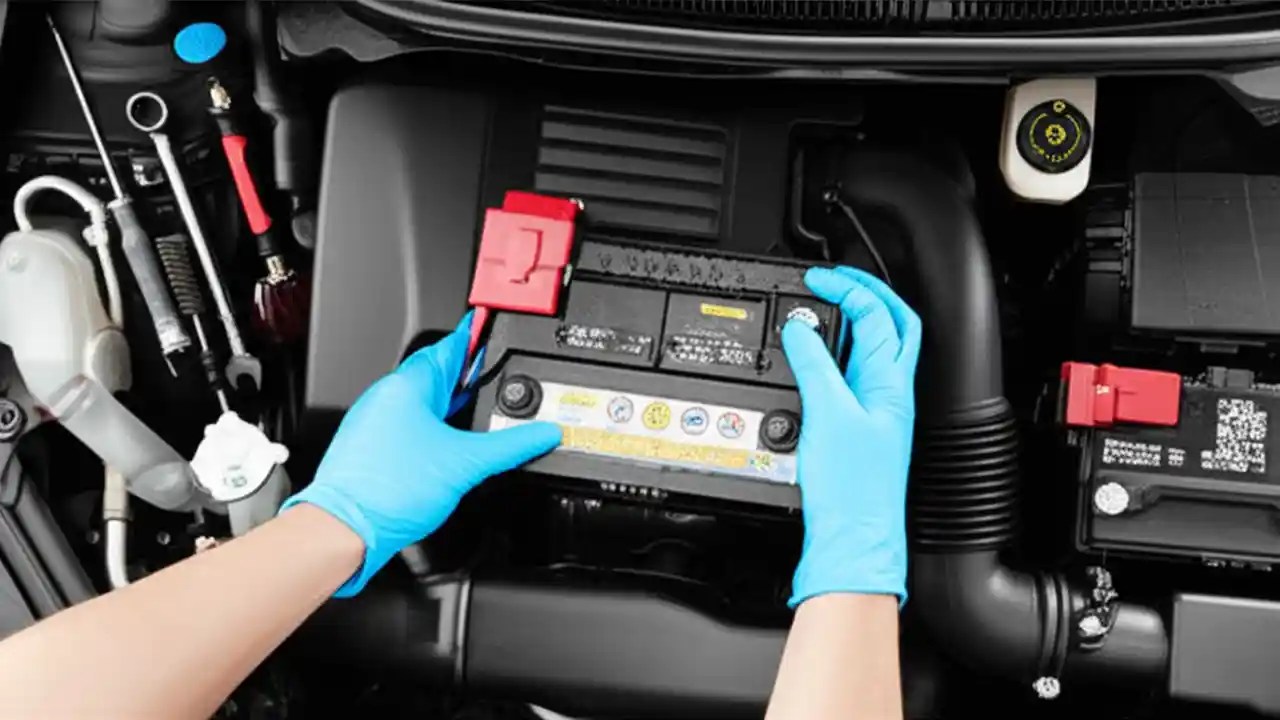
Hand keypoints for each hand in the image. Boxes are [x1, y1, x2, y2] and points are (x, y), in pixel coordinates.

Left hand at [280, 312, 561, 596]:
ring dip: (451, 406)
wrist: (345, 530)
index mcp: (408, 386)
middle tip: (495, 377)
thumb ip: (511, 446)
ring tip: (478, 416)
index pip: (449, 347)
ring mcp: (376, 422)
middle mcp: (387, 397)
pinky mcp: (371, 448)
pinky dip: (433, 429)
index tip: (489, 326)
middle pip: (437, 374)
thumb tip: (543, 434)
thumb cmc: (388, 492)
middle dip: (468, 377)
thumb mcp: (466, 463)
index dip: (475, 337)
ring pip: (423, 403)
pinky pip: (409, 426)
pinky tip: (447, 449)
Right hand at [782, 266, 921, 606]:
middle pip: (893, 325)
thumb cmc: (853, 491)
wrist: (852, 542)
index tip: (818, 279)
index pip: (878, 315)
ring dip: (854, 323)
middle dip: (867, 294)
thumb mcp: (827, 415)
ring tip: (825, 309)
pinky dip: (835, 358)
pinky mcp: (859, 430)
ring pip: (874, 351)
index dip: (849, 287)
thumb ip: (815, 365)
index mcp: (891, 383)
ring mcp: (877, 411)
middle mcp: (890, 393)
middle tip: (834, 280)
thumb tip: (802, 328)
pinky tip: (815, 363)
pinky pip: (853, 379)